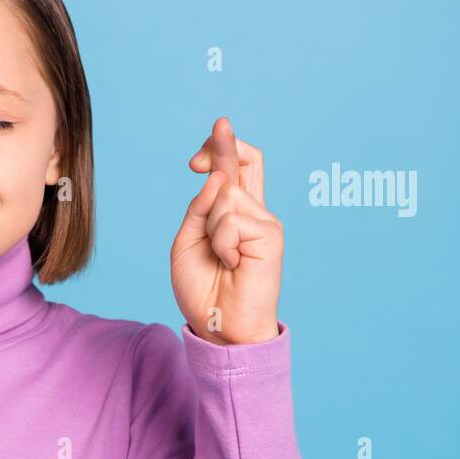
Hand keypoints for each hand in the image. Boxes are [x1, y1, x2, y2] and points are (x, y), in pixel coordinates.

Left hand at [170, 117, 282, 345]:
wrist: (220, 326)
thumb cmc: (203, 289)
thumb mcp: (187, 242)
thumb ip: (198, 209)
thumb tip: (217, 176)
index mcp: (232, 212)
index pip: (233, 168)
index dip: (217, 151)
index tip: (194, 160)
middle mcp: (252, 211)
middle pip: (246, 159)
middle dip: (225, 143)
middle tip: (215, 132)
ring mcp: (265, 221)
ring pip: (225, 196)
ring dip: (211, 227)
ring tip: (222, 257)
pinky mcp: (272, 235)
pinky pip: (231, 220)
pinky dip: (222, 242)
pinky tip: (233, 263)